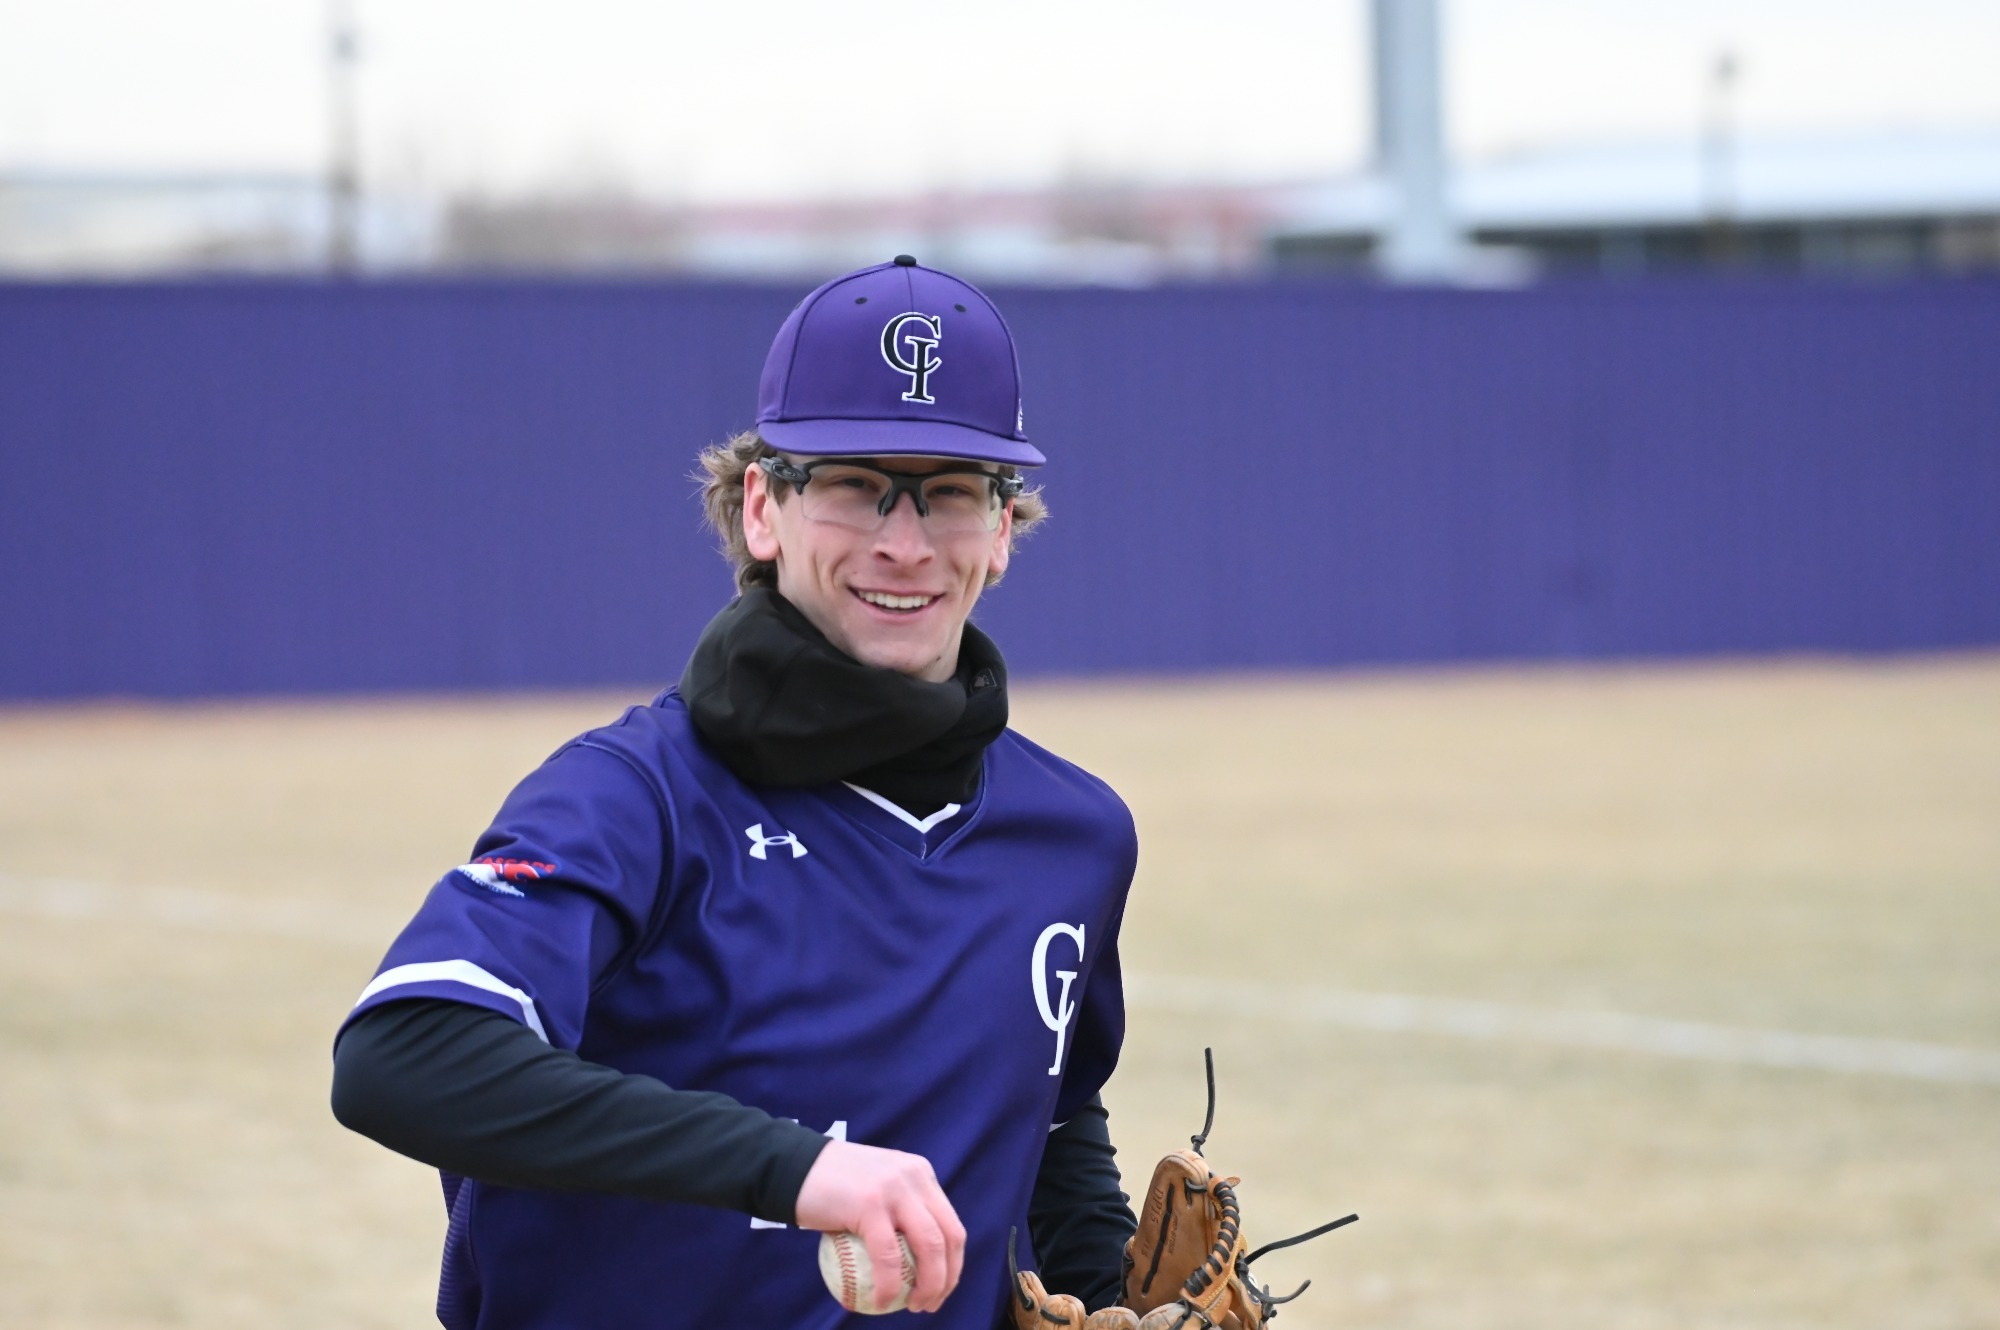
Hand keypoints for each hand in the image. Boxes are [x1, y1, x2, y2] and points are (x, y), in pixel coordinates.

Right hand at [795, 1139, 965, 1313]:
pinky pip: (889, 1257)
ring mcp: (895, 1188)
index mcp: (920, 1173)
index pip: (949, 1223)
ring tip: (913, 1306)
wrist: (791, 1167)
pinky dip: (889, 1285)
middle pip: (950, 1235)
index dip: (952, 1263)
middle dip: (948, 1278)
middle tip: (929, 1304)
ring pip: (930, 1246)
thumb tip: (910, 1263)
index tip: (938, 1288)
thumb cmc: (828, 1186)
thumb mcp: (875, 1188)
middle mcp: (914, 1177)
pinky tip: (880, 1302)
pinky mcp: (871, 1203)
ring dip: (929, 1285)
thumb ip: (896, 1212)